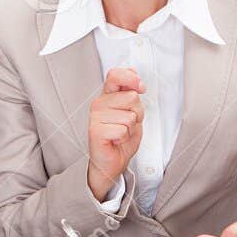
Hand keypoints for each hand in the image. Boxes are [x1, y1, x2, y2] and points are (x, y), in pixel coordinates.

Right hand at [87, 66, 144, 200]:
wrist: (112, 162)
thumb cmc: (121, 138)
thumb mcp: (132, 111)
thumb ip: (132, 93)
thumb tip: (135, 76)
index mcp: (107, 96)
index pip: (116, 75)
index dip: (131, 78)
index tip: (140, 87)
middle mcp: (99, 104)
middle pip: (131, 97)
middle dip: (137, 113)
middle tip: (127, 123)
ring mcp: (96, 117)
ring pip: (129, 116)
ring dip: (131, 128)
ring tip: (121, 133)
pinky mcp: (96, 131)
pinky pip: (123, 130)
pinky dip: (124, 138)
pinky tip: (116, 140)